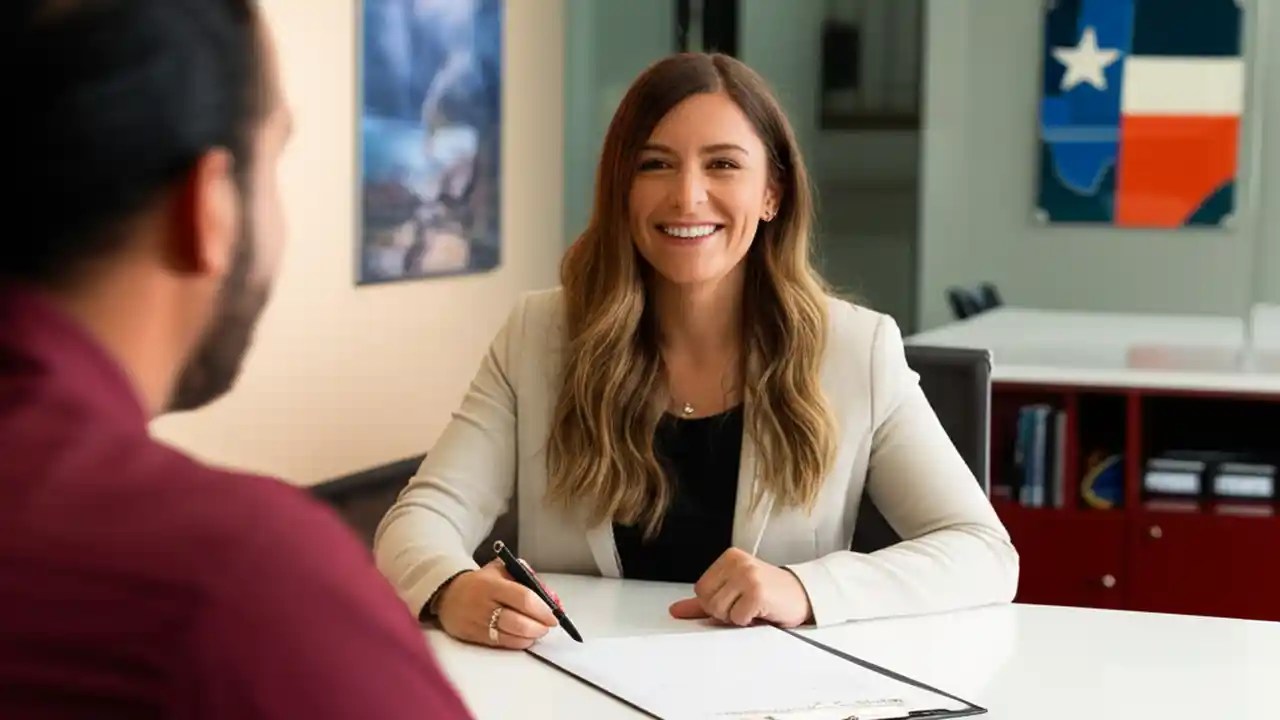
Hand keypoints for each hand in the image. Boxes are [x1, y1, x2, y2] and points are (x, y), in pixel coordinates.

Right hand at [435, 559, 558, 649]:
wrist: (447, 594)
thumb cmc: (481, 582)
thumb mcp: (502, 569)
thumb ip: (528, 578)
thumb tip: (551, 597)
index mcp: (492, 584)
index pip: (524, 598)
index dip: (542, 609)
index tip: (553, 614)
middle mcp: (484, 605)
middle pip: (519, 622)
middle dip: (539, 626)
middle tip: (547, 625)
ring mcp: (478, 623)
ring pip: (511, 636)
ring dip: (530, 636)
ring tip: (538, 631)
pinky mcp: (474, 637)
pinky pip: (502, 644)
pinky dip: (518, 642)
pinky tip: (524, 637)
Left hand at [668, 548, 812, 627]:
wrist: (803, 595)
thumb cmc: (769, 594)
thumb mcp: (734, 592)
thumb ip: (702, 601)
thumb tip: (675, 610)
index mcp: (729, 557)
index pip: (700, 589)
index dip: (714, 603)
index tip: (734, 599)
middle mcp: (738, 562)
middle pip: (707, 600)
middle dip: (723, 611)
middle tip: (744, 605)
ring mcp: (748, 575)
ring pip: (719, 610)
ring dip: (736, 617)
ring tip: (753, 608)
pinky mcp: (757, 592)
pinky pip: (737, 618)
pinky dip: (749, 621)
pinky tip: (762, 611)